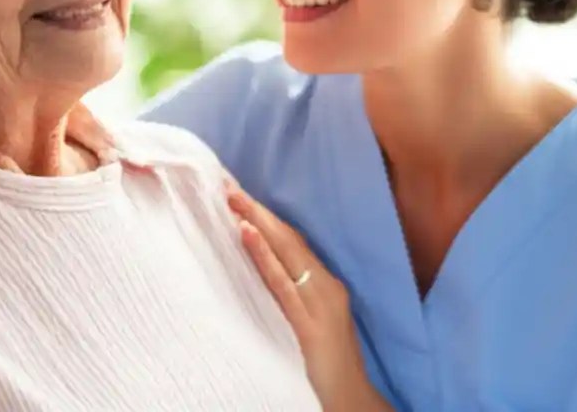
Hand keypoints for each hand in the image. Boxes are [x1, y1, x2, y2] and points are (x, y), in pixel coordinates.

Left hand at [225, 182, 392, 411]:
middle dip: (258, 210)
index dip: (266, 217)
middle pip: (288, 239)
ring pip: (285, 252)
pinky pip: (281, 282)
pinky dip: (264, 255)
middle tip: (227, 185)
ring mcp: (319, 302)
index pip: (292, 242)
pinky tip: (247, 234)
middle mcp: (325, 285)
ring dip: (257, 222)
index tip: (240, 197)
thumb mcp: (307, 320)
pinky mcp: (309, 322)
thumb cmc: (325, 363)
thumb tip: (260, 271)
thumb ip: (290, 295)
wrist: (350, 397)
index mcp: (324, 284)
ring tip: (232, 199)